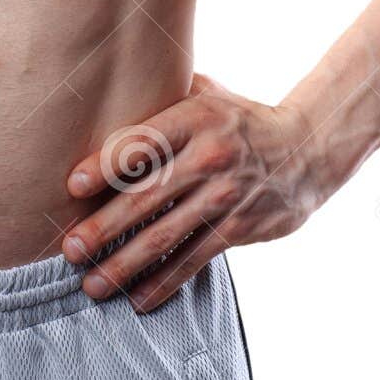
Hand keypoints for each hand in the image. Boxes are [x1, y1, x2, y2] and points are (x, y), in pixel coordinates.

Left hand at [61, 73, 321, 312]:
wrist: (308, 147)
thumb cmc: (241, 119)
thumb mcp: (209, 94)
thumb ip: (166, 90)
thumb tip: (115, 80)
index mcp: (194, 118)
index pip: (143, 142)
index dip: (105, 165)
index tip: (73, 187)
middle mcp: (208, 157)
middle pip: (146, 197)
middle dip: (104, 227)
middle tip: (71, 249)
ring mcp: (224, 197)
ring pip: (165, 236)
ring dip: (125, 264)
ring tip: (92, 284)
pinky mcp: (238, 229)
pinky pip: (193, 261)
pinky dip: (163, 283)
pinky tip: (137, 299)